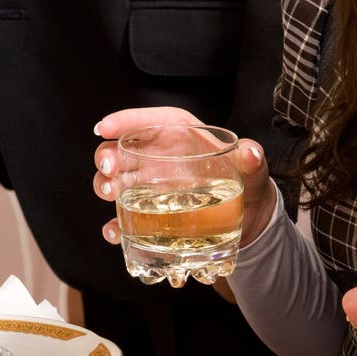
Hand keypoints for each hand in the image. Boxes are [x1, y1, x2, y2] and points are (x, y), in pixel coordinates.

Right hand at [93, 106, 276, 247]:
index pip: (151, 122)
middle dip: (108, 157)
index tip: (103, 128)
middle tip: (108, 169)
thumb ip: (252, 161)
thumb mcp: (253, 172)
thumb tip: (251, 153)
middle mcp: (162, 160)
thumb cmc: (248, 187)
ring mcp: (154, 189)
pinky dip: (117, 226)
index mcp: (183, 138)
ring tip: (108, 194)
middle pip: (125, 151)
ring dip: (106, 186)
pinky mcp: (153, 217)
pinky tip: (113, 232)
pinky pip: (128, 220)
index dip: (125, 121)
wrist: (249, 222)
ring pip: (120, 182)